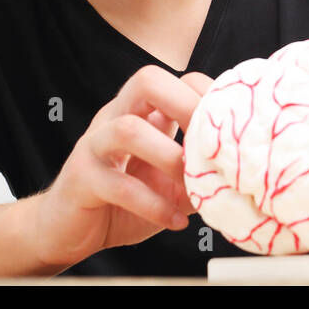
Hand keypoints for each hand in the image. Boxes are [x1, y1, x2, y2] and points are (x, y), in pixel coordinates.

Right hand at [29, 65, 212, 269]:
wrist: (66, 230)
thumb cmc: (122, 201)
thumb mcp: (170, 184)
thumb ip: (199, 172)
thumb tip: (241, 174)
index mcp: (139, 112)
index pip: (174, 78)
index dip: (204, 95)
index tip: (227, 128)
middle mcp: (115, 118)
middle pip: (145, 81)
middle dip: (185, 105)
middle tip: (208, 142)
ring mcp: (93, 146)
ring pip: (126, 129)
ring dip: (167, 156)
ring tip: (191, 183)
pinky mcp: (80, 179)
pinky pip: (114, 184)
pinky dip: (151, 204)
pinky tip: (174, 220)